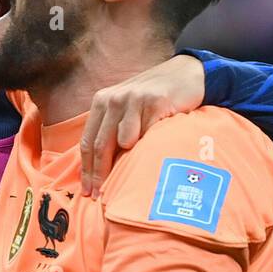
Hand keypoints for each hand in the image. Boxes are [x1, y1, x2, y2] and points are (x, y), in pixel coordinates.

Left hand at [80, 53, 204, 196]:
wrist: (186, 74)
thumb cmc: (153, 98)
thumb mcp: (126, 108)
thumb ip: (111, 129)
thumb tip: (98, 169)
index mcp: (102, 101)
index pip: (87, 141)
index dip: (86, 170)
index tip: (87, 191)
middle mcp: (114, 99)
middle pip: (100, 145)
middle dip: (99, 175)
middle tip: (99, 197)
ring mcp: (134, 100)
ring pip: (124, 142)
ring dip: (127, 162)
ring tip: (130, 180)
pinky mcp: (156, 102)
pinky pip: (149, 135)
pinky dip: (149, 149)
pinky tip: (152, 159)